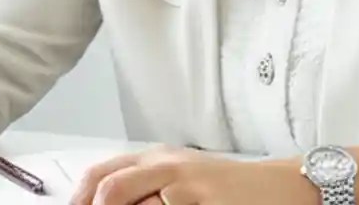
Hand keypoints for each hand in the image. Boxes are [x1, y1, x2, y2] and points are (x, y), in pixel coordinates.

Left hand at [69, 146, 318, 204]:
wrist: (278, 186)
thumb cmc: (226, 189)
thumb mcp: (181, 177)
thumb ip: (144, 186)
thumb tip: (102, 201)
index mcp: (155, 159)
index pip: (100, 174)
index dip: (80, 198)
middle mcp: (166, 166)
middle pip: (111, 188)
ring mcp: (186, 184)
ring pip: (134, 201)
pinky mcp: (204, 201)